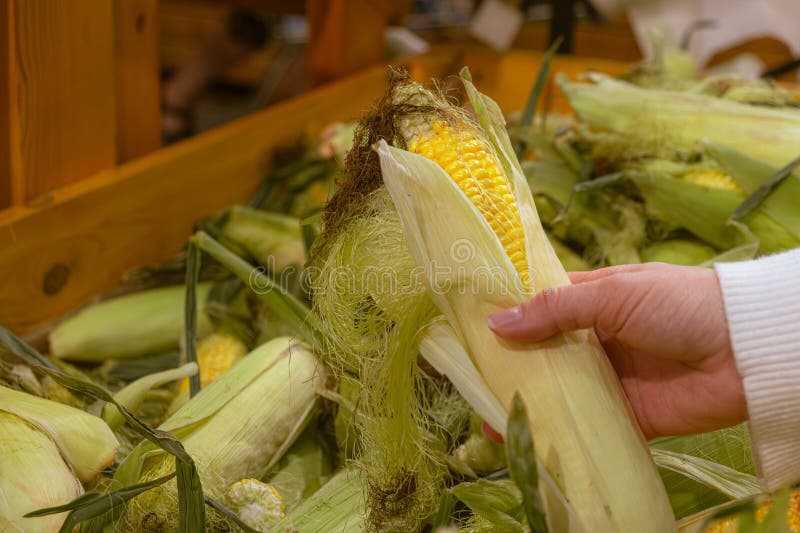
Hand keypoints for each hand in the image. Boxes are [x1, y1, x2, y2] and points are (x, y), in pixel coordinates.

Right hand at [486, 263, 746, 439]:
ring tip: (490, 417)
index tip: (468, 332)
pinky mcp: (629, 415)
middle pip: (543, 355)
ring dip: (529, 402)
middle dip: (510, 368)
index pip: (539, 308)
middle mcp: (596, 340)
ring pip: (560, 392)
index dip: (507, 318)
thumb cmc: (679, 303)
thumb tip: (496, 324)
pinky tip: (528, 439)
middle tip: (471, 382)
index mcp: (592, 301)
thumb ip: (555, 309)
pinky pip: (588, 425)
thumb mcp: (613, 293)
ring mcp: (611, 378)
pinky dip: (561, 432)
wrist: (746, 349)